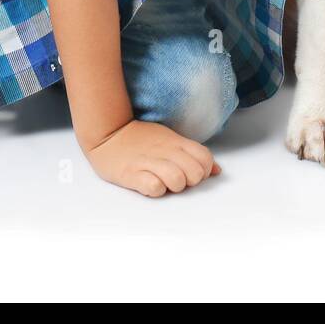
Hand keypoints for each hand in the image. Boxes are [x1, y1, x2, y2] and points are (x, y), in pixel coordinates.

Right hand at [84, 119, 221, 197]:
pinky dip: (156, 190)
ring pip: (177, 180)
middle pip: (195, 172)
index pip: (205, 158)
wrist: (108, 133)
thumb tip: (217, 170)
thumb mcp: (170, 139)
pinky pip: (153, 186)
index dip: (205, 170)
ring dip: (175, 187)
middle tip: (180, 181)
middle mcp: (165, 151)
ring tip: (165, 184)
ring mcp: (148, 162)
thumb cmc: (141, 139)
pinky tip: (151, 186)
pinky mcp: (131, 174)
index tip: (193, 173)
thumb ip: (193, 153)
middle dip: (192, 181)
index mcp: (175, 142)